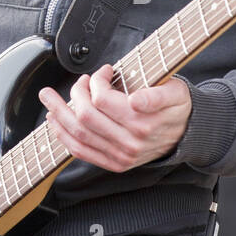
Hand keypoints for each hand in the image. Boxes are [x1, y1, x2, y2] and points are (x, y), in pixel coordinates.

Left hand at [37, 63, 191, 172]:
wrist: (187, 134)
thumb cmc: (175, 107)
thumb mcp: (175, 91)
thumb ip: (157, 94)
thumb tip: (136, 100)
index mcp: (143, 123)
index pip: (103, 99)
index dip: (96, 81)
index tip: (104, 71)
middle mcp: (130, 143)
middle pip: (86, 117)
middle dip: (74, 94)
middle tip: (79, 81)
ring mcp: (121, 156)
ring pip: (78, 136)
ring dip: (58, 114)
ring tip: (49, 98)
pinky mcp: (115, 164)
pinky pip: (81, 152)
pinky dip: (63, 136)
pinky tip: (55, 122)